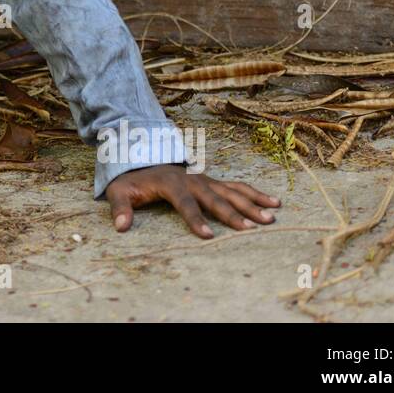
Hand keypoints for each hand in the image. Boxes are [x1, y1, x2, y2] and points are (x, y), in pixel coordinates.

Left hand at [105, 165, 280, 238]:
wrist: (141, 156)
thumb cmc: (131, 179)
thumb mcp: (119, 191)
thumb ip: (120, 208)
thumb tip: (121, 226)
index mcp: (170, 183)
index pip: (184, 203)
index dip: (195, 219)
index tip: (208, 236)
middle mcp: (192, 179)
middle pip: (215, 198)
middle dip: (233, 214)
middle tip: (250, 229)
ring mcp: (205, 179)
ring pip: (232, 191)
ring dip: (251, 204)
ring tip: (270, 217)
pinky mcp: (213, 181)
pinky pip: (237, 187)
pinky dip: (255, 194)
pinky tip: (274, 203)